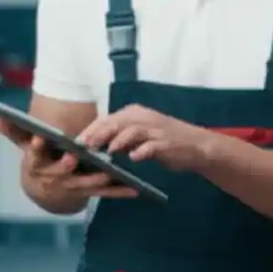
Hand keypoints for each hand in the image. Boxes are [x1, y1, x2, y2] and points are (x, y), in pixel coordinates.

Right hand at [0, 117, 137, 200]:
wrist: (46, 191)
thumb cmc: (39, 160)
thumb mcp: (25, 145)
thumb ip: (14, 131)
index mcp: (38, 165)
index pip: (34, 155)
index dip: (36, 147)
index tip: (40, 137)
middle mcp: (54, 179)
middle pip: (60, 172)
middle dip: (66, 165)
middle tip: (73, 156)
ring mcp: (73, 188)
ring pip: (85, 184)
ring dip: (97, 179)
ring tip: (110, 170)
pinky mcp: (90, 193)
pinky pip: (106, 193)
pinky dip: (120, 192)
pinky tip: (135, 188)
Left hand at [75, 104, 212, 172]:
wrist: (197, 146)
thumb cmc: (164, 141)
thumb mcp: (140, 135)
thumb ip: (120, 136)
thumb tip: (93, 145)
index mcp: (134, 113)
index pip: (107, 119)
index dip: (90, 130)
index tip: (75, 144)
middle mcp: (143, 117)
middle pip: (116, 122)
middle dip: (98, 135)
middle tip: (85, 148)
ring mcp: (156, 129)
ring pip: (132, 131)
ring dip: (118, 141)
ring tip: (106, 152)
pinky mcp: (167, 142)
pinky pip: (152, 145)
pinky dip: (142, 150)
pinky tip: (134, 157)